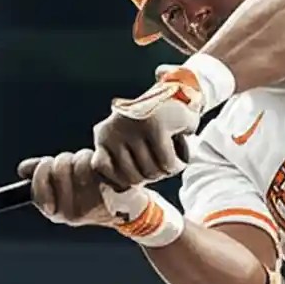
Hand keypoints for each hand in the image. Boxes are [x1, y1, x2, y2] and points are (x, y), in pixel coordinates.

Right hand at [17, 150, 119, 227]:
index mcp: (54, 211)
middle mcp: (69, 212)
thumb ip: (43, 177)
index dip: (43, 168)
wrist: (127, 210)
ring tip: (88, 167)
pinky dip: (98, 162)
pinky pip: (97, 166)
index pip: (39, 180)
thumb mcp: (63, 188)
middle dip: (65, 159)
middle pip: (59, 166)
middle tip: (72, 164)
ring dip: (82, 158)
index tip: (49, 166)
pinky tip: (102, 170)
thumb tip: (23, 169)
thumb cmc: (90, 194)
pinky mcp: (108, 195)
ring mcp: (90, 205)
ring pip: (78, 162)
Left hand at [91, 71, 203, 189]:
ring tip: (171, 156)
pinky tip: (181, 154)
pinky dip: (178, 163)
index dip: (126, 177)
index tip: (139, 168)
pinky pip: (167, 163)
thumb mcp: (128, 144)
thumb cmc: (152, 128)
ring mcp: (134, 127)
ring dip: (167, 170)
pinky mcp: (156, 126)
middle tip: (162, 162)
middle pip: (133, 178)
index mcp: (103, 135)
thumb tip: (120, 190)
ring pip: (151, 172)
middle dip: (152, 176)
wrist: (179, 94)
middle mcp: (114, 130)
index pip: (104, 171)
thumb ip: (118, 166)